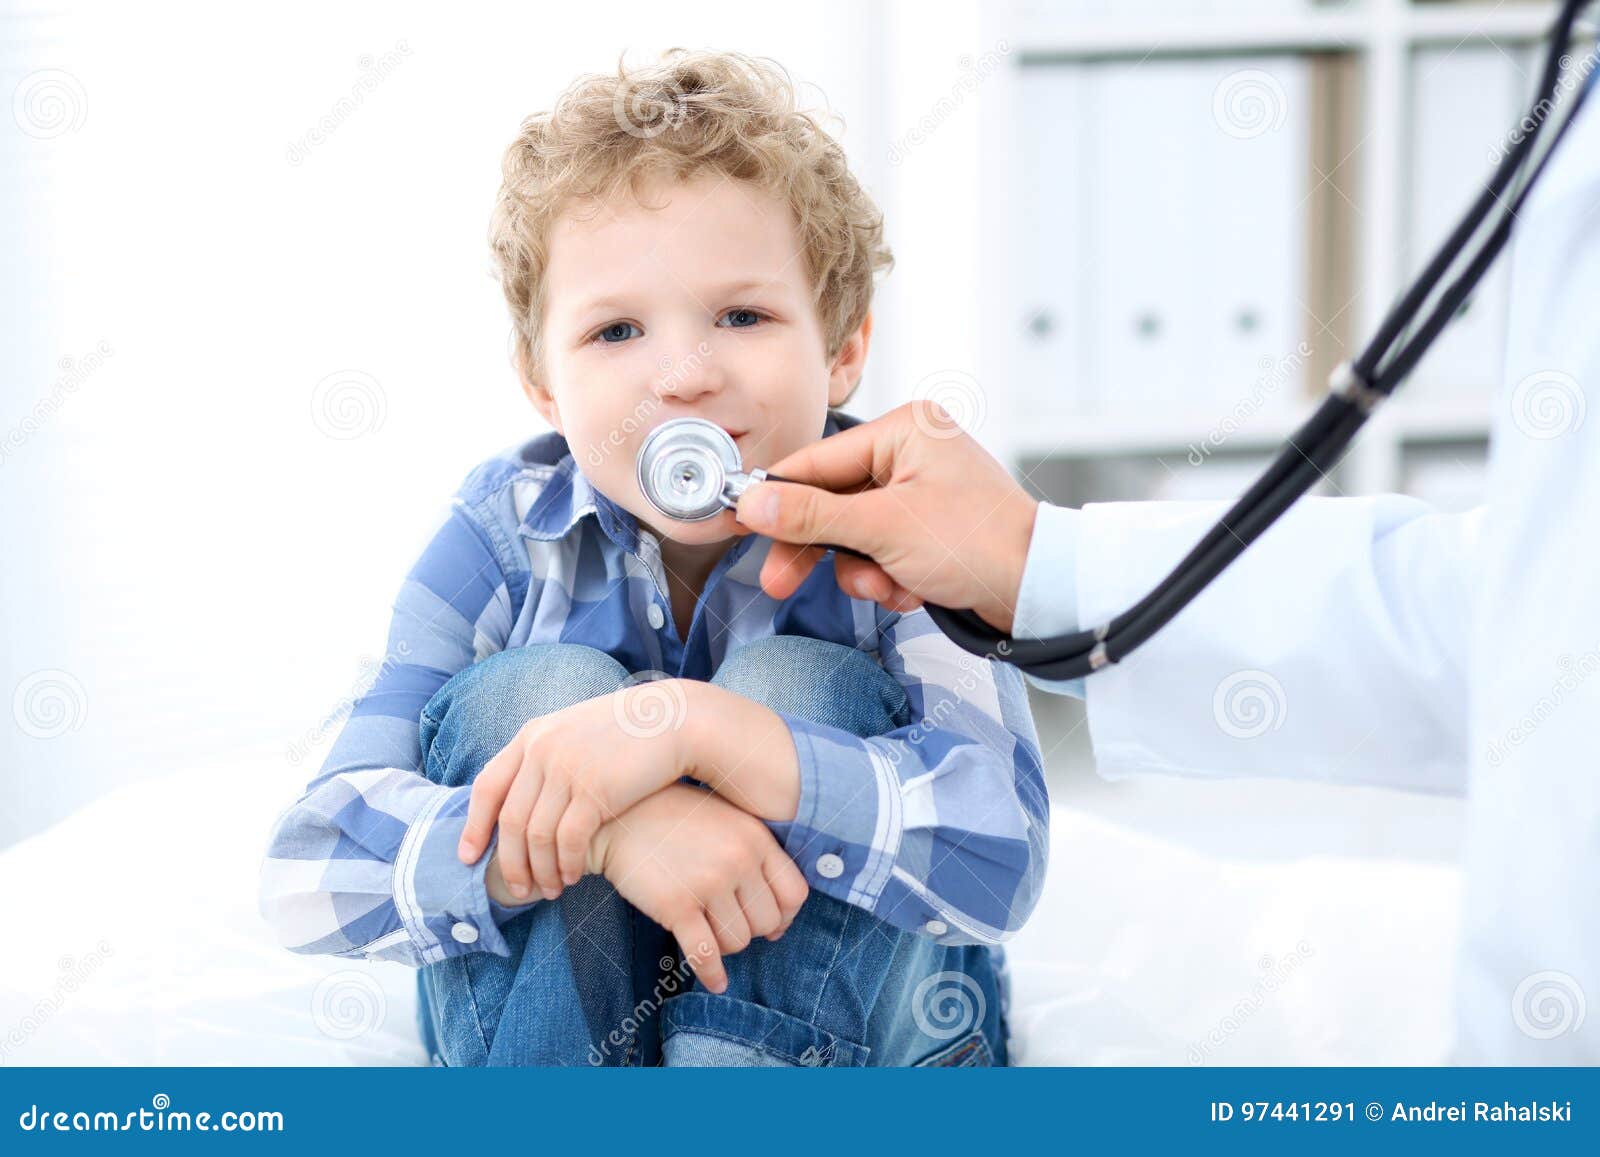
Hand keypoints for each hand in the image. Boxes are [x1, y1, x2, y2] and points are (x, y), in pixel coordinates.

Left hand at [456, 680, 694, 901]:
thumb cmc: (629, 732)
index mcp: (533, 735)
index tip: (469, 857)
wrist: (676, 720)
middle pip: (510, 820)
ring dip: (540, 870)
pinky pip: (567, 841)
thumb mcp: (576, 732)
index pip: (488, 786)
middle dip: (509, 863)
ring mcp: (567, 769)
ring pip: (536, 836)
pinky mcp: (595, 790)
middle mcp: (543, 750)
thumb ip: (546, 756)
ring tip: (549, 890)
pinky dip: (565, 865)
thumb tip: (523, 799)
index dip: (474, 826)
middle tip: (517, 891)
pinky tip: (572, 877)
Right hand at [591, 784, 809, 992]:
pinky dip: (712, 975)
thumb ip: (757, 860)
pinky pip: (705, 955)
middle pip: (767, 922)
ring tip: (707, 931)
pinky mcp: (676, 905)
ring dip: (725, 946)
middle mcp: (738, 859)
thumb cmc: (676, 821)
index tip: (770, 923)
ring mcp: (708, 882)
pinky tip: (716, 983)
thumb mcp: (728, 822)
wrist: (617, 817)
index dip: (784, 915)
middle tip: (726, 922)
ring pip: (738, 941)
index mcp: (756, 838)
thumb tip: (780, 923)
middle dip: (749, 929)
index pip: (795, 893)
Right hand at [733, 401, 1038, 633]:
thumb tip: (754, 503)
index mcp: (904, 430)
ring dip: (864, 570)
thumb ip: (812, 516)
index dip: (777, 497)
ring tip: (889, 586)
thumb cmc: (978, 544)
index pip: (817, 462)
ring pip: (856, 535)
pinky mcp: (930, 529)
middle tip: (781, 581)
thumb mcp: (882, 528)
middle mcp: (912, 453)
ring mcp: (922, 492)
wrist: (1039, 590)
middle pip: (833, 502)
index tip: (740, 521)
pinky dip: (890, 577)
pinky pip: (883, 551)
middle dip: (820, 549)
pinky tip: (912, 589)